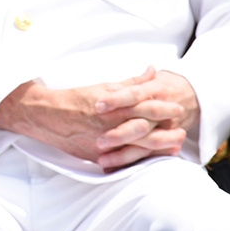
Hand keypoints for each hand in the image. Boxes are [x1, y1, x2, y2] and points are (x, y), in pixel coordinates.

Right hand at [0, 67, 195, 170]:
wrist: (48, 116)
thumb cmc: (76, 99)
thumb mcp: (104, 86)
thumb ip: (131, 82)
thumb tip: (151, 71)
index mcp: (113, 106)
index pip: (145, 106)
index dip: (164, 107)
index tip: (177, 106)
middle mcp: (111, 125)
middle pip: (147, 129)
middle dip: (167, 130)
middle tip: (181, 129)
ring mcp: (106, 142)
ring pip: (140, 147)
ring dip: (159, 146)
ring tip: (173, 145)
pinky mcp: (101, 155)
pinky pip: (126, 159)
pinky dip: (142, 158)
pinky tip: (153, 157)